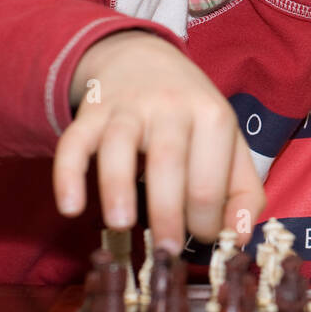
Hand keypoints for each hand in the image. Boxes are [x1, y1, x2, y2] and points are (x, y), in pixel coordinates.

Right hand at [54, 30, 264, 252]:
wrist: (144, 59)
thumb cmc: (193, 116)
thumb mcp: (230, 144)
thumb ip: (242, 193)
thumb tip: (236, 240)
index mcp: (212, 117)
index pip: (210, 180)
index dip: (206, 221)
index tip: (198, 239)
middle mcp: (171, 107)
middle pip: (168, 163)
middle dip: (167, 213)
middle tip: (164, 252)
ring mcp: (127, 109)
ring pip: (119, 148)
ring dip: (118, 189)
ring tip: (121, 226)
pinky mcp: (90, 114)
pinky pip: (73, 142)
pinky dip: (68, 174)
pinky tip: (70, 207)